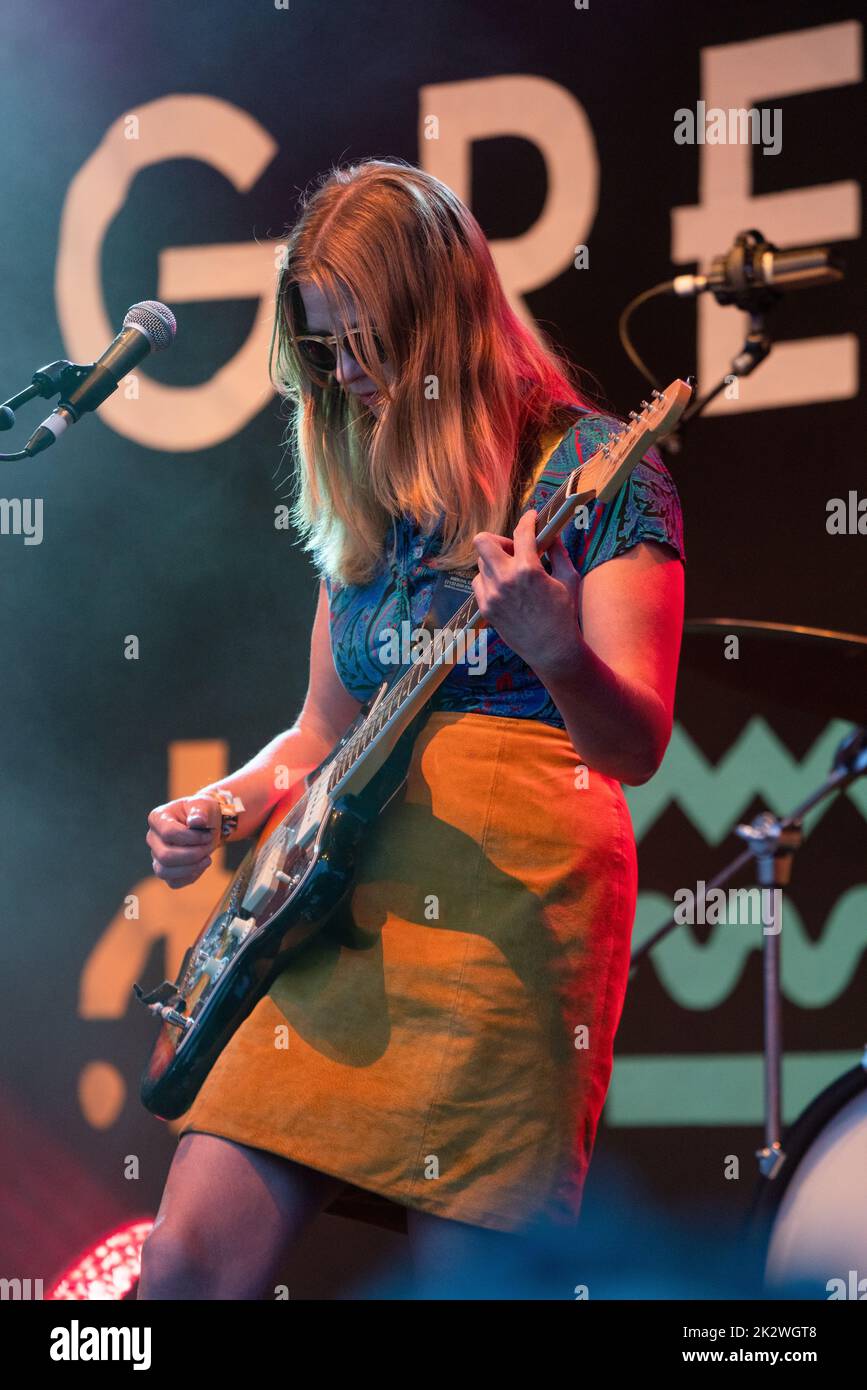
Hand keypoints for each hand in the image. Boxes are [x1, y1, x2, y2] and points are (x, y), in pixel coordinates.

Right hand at [146, 794, 222, 889]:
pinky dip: (190, 877)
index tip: (209, 834)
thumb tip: (196, 821)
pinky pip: (173, 882)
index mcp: (158, 818)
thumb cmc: (202, 812)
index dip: (192, 837)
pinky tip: (201, 865)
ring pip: (164, 872)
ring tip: (207, 858)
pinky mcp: (165, 869)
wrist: (206, 823)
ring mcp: (156, 855)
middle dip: (193, 854)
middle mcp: (152, 838)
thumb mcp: (203, 805)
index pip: (169, 833)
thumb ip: (199, 811)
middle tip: (209, 846)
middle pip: (165, 856)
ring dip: (191, 868)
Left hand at [472, 510, 584, 674]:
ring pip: (481, 563)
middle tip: (514, 549)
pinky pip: (479, 583)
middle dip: (499, 539)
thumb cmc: (564, 615)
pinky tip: (506, 587)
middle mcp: (505, 579)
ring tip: (513, 573)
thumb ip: (558, 552)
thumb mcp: (568, 579)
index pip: (522, 532)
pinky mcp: (486, 608)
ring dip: (496, 562)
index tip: (531, 517)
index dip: (528, 520)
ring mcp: (492, 595)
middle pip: (483, 541)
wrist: (551, 650)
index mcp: (528, 569)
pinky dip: (490, 580)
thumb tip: (552, 534)